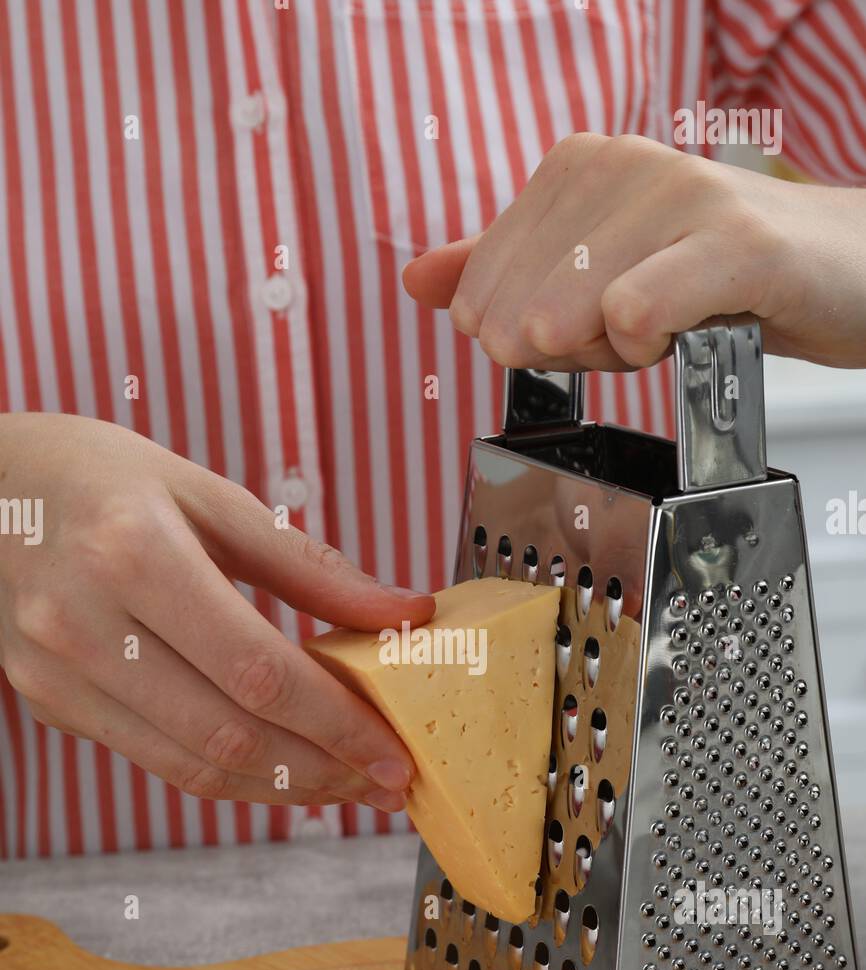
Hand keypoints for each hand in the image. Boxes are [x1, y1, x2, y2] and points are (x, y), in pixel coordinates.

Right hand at [0, 413, 433, 811]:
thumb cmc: (100, 477)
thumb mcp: (207, 496)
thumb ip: (309, 565)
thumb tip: (405, 612)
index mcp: (132, 554)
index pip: (259, 672)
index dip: (337, 725)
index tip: (393, 754)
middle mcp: (84, 624)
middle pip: (229, 733)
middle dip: (323, 771)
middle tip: (386, 782)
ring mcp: (57, 674)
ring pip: (192, 765)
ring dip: (282, 788)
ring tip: (346, 786)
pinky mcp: (50, 704)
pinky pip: (157, 760)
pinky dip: (228, 776)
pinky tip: (280, 769)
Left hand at [403, 133, 865, 370]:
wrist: (835, 272)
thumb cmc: (715, 275)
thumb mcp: (596, 273)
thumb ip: (503, 272)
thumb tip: (417, 282)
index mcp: (576, 168)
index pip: (481, 289)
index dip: (525, 338)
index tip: (588, 326)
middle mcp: (621, 166)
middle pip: (520, 311)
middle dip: (569, 354)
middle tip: (636, 331)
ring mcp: (679, 197)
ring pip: (570, 316)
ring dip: (615, 355)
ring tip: (670, 327)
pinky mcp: (735, 246)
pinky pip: (638, 311)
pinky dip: (647, 344)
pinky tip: (685, 331)